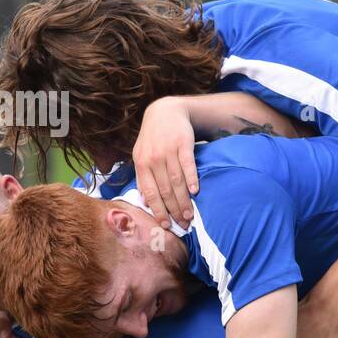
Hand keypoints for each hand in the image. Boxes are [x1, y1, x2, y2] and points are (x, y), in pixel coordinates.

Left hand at [132, 96, 199, 229]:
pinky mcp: (183, 143)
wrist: (164, 111)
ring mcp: (168, 151)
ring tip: (190, 215)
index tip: (165, 225)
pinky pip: (188, 165)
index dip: (158, 211)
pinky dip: (192, 179)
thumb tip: (144, 200)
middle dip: (174, 211)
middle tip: (183, 225)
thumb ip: (143, 177)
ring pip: (176, 181)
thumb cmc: (153, 138)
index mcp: (141, 164)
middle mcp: (153, 159)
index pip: (150, 193)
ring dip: (184, 201)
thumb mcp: (141, 155)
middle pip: (165, 191)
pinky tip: (196, 192)